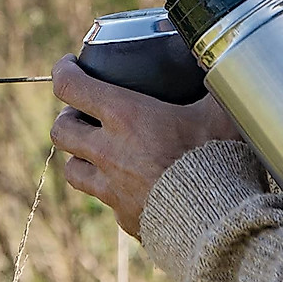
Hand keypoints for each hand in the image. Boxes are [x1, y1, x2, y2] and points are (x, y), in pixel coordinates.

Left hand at [50, 55, 241, 237]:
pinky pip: (105, 200)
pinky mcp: (123, 215)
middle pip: (61, 130)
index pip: (70, 86)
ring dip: (79, 157)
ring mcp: (111, 187)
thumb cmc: (218, 159)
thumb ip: (215, 84)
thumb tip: (221, 60)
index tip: (69, 66)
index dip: (64, 71)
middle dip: (67, 118)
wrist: (218, 220)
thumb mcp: (220, 112)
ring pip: (72, 170)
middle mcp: (108, 151)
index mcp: (124, 116)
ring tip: (96, 150)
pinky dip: (110, 190)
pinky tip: (129, 185)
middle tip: (83, 113)